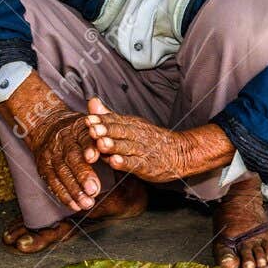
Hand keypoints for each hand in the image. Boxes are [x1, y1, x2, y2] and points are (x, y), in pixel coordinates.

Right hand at [28, 110, 101, 212]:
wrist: (45, 125)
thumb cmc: (77, 130)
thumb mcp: (90, 125)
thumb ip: (103, 134)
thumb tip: (115, 143)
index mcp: (77, 128)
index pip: (83, 137)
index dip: (88, 147)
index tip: (94, 157)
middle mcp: (62, 141)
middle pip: (72, 158)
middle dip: (82, 175)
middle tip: (94, 190)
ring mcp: (51, 155)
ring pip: (62, 173)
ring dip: (74, 190)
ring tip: (87, 203)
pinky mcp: (44, 168)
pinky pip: (53, 183)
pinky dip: (64, 195)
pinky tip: (75, 205)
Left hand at [87, 97, 232, 182]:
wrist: (179, 153)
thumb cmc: (150, 140)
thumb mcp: (130, 124)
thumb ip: (109, 116)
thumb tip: (91, 101)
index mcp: (131, 125)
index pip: (115, 120)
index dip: (101, 121)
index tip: (88, 119)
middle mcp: (136, 135)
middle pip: (120, 131)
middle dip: (106, 130)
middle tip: (92, 129)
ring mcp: (142, 150)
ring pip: (126, 146)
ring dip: (113, 145)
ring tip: (101, 144)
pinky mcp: (147, 165)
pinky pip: (135, 163)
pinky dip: (125, 163)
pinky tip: (115, 162)